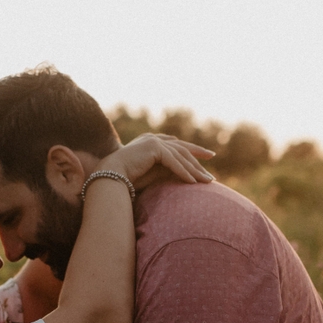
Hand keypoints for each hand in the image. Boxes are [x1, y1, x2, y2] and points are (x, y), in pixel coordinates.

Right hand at [100, 133, 215, 191]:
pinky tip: (193, 183)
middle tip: (212, 165)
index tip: (207, 156)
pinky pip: (173, 162)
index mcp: (150, 141)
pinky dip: (184, 173)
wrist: (110, 176)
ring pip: (180, 156)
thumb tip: (185, 175)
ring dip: (195, 170)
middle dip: (199, 157)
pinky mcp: (154, 148)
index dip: (193, 150)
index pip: (176, 145)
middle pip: (182, 148)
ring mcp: (154, 141)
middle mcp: (153, 139)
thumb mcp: (151, 173)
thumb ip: (165, 170)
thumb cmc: (127, 178)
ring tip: (207, 181)